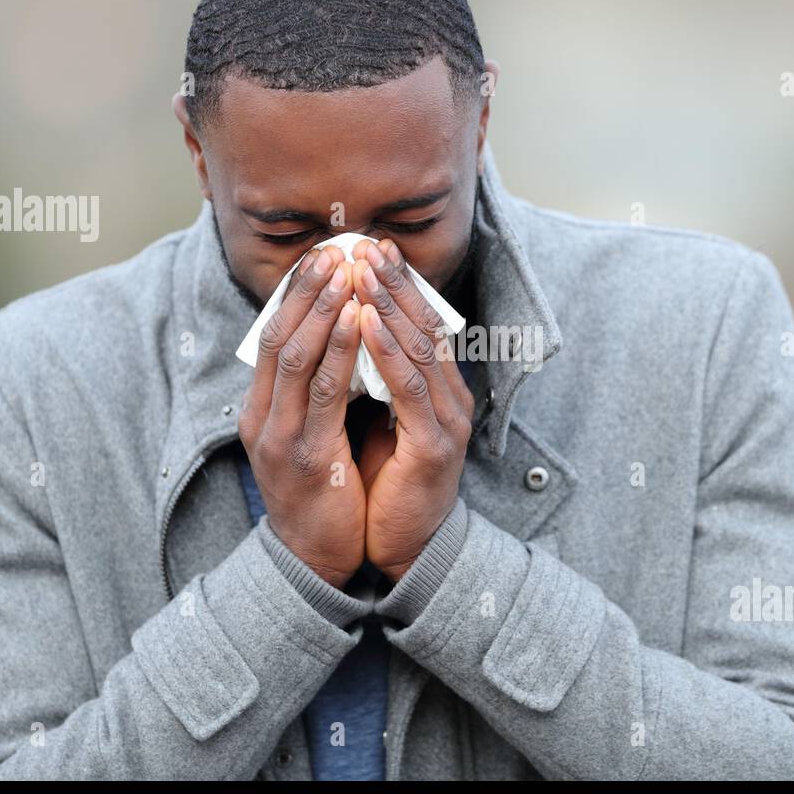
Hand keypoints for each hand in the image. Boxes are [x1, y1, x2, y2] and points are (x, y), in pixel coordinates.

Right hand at [238, 245, 366, 588]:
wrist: (315, 563)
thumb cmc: (322, 497)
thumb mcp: (311, 437)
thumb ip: (316, 397)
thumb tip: (342, 346)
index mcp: (261, 412)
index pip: (272, 338)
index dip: (296, 295)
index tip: (322, 258)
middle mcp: (261, 419)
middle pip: (277, 337)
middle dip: (307, 290)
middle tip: (333, 249)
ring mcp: (278, 437)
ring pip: (295, 357)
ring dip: (323, 309)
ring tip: (346, 271)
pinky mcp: (304, 457)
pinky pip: (322, 393)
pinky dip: (339, 350)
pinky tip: (359, 321)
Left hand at [351, 239, 473, 581]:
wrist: (404, 550)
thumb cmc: (388, 487)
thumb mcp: (379, 424)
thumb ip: (373, 384)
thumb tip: (344, 337)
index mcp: (436, 392)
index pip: (421, 324)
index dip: (398, 285)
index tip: (370, 249)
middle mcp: (449, 398)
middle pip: (426, 324)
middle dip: (394, 282)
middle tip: (367, 243)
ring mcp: (447, 420)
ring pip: (419, 347)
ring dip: (390, 303)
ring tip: (362, 269)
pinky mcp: (435, 446)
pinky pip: (409, 387)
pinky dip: (388, 349)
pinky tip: (368, 319)